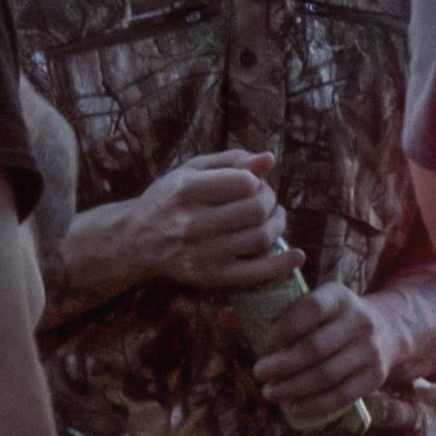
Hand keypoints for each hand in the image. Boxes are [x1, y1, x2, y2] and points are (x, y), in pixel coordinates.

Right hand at [113, 154, 288, 293]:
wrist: (138, 240)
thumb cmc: (169, 199)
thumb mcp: (191, 170)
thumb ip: (231, 161)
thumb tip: (269, 159)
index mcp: (186, 191)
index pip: (245, 182)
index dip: (257, 181)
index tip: (252, 184)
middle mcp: (192, 223)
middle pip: (256, 210)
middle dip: (270, 200)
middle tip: (265, 201)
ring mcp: (201, 253)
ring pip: (261, 238)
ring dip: (277, 225)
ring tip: (272, 219)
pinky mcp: (210, 277)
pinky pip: (257, 272)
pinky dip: (283, 264)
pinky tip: (297, 254)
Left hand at [249, 283, 399, 417]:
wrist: (388, 329)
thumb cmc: (333, 318)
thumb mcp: (316, 303)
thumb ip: (279, 310)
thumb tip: (223, 319)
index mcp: (340, 296)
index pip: (312, 308)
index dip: (287, 326)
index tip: (267, 340)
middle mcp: (360, 321)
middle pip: (316, 347)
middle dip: (282, 364)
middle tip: (258, 372)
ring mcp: (370, 351)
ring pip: (327, 375)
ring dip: (293, 387)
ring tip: (269, 392)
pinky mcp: (376, 377)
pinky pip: (342, 396)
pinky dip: (314, 404)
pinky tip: (292, 407)